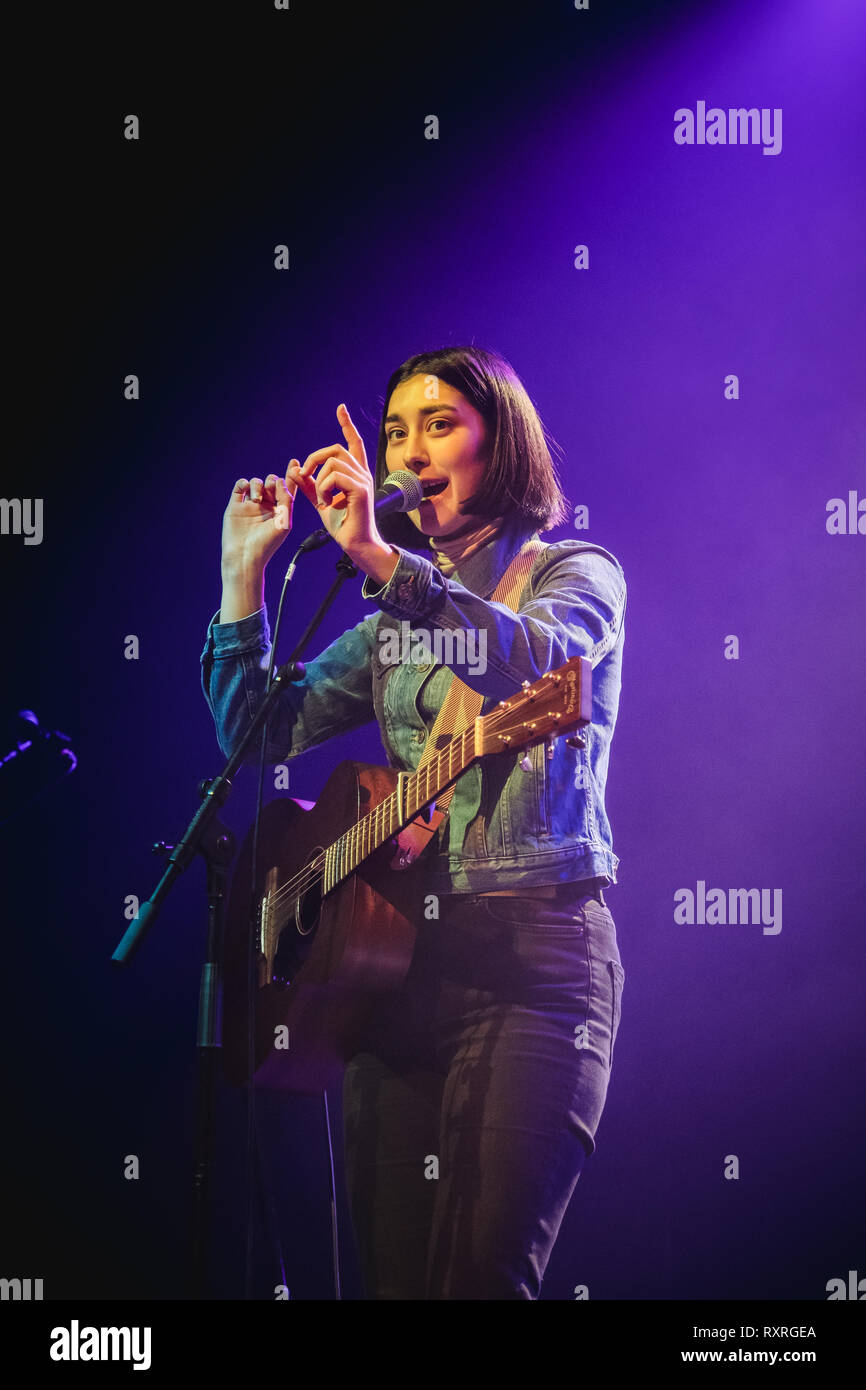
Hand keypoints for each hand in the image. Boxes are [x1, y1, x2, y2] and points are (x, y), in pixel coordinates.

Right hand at [221, 468, 296, 575]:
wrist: (244, 556)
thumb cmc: (266, 544)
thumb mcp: (284, 522)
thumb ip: (286, 499)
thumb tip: (280, 480)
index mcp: (280, 510)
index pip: (287, 489)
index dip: (291, 475)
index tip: (295, 463)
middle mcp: (266, 506)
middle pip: (271, 482)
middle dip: (273, 481)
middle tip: (271, 487)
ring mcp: (250, 505)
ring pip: (256, 482)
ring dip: (258, 485)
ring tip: (257, 499)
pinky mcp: (236, 505)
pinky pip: (240, 487)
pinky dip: (244, 483)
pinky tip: (246, 490)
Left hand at [287, 404, 389, 562]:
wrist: (356, 543)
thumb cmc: (343, 524)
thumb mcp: (321, 500)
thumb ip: (309, 484)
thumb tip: (294, 469)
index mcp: (354, 473)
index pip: (352, 442)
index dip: (346, 424)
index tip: (340, 409)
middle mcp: (361, 473)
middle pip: (336, 449)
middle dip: (314, 458)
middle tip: (304, 475)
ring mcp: (363, 480)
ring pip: (333, 463)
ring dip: (319, 480)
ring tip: (322, 499)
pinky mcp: (361, 490)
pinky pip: (335, 477)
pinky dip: (324, 489)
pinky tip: (327, 503)